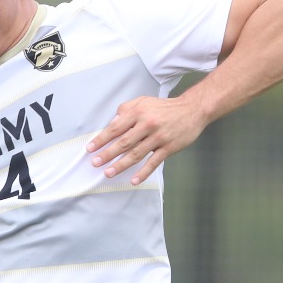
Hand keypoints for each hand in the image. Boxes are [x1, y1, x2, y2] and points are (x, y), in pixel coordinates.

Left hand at [87, 94, 209, 184]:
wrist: (192, 109)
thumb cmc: (164, 108)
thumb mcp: (143, 101)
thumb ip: (125, 109)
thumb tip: (112, 122)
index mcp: (138, 112)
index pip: (116, 128)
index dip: (101, 139)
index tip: (90, 148)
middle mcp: (147, 124)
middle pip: (124, 142)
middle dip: (107, 154)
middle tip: (95, 163)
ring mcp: (159, 137)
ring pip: (136, 154)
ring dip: (121, 165)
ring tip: (108, 173)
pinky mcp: (169, 147)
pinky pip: (154, 162)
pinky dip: (143, 172)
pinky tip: (134, 180)